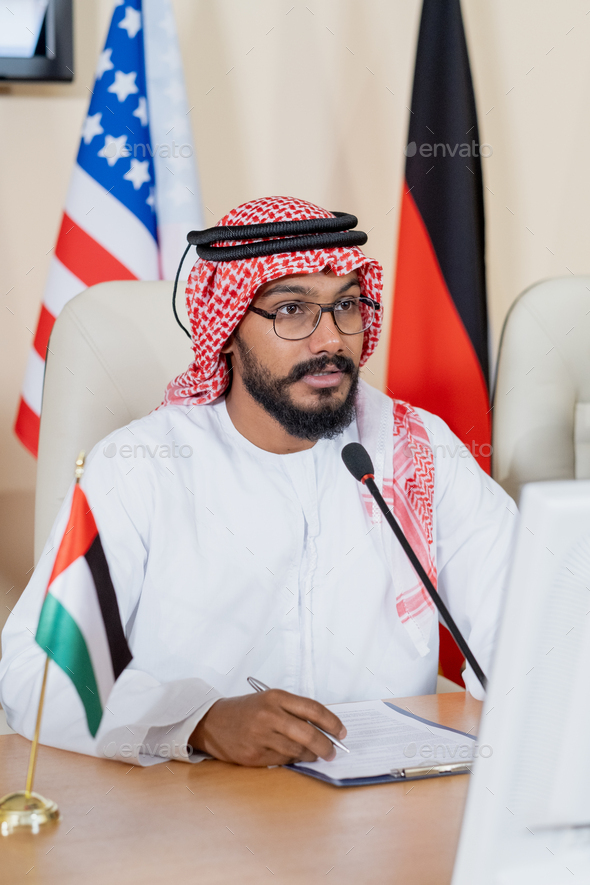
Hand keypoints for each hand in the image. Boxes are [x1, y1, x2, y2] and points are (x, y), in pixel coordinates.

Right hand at [190, 689, 346, 766]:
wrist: (213, 722)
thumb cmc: (246, 711)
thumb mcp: (269, 701)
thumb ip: (294, 712)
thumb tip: (324, 729)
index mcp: (275, 697)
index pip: (313, 709)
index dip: (332, 722)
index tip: (341, 731)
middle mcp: (269, 715)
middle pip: (308, 733)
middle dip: (326, 745)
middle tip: (333, 751)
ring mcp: (260, 736)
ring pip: (297, 751)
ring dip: (310, 755)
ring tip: (314, 754)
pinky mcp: (254, 755)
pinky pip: (283, 761)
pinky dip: (292, 760)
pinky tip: (292, 756)